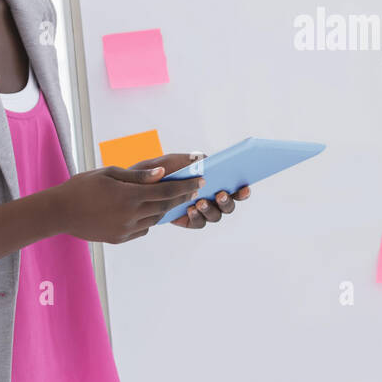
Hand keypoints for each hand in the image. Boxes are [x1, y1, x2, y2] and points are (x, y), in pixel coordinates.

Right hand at [56, 158, 202, 243]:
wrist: (59, 212)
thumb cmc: (82, 187)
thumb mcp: (109, 173)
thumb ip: (138, 175)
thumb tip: (161, 173)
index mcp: (129, 196)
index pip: (166, 191)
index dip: (185, 186)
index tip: (199, 182)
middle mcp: (131, 215)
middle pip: (164, 206)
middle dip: (180, 197)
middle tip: (193, 190)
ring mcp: (125, 229)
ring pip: (154, 219)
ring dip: (164, 209)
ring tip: (173, 200)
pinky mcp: (119, 238)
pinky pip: (142, 229)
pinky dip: (148, 220)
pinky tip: (148, 211)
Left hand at [127, 153, 251, 229]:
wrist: (135, 188)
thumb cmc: (156, 171)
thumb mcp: (170, 161)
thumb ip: (187, 160)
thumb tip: (205, 160)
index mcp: (212, 180)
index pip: (234, 187)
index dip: (243, 190)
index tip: (245, 186)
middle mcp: (210, 196)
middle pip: (229, 205)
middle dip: (228, 201)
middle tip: (220, 194)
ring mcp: (201, 209)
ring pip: (216, 215)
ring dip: (211, 209)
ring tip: (200, 202)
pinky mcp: (189, 219)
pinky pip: (198, 222)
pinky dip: (197, 217)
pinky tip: (190, 209)